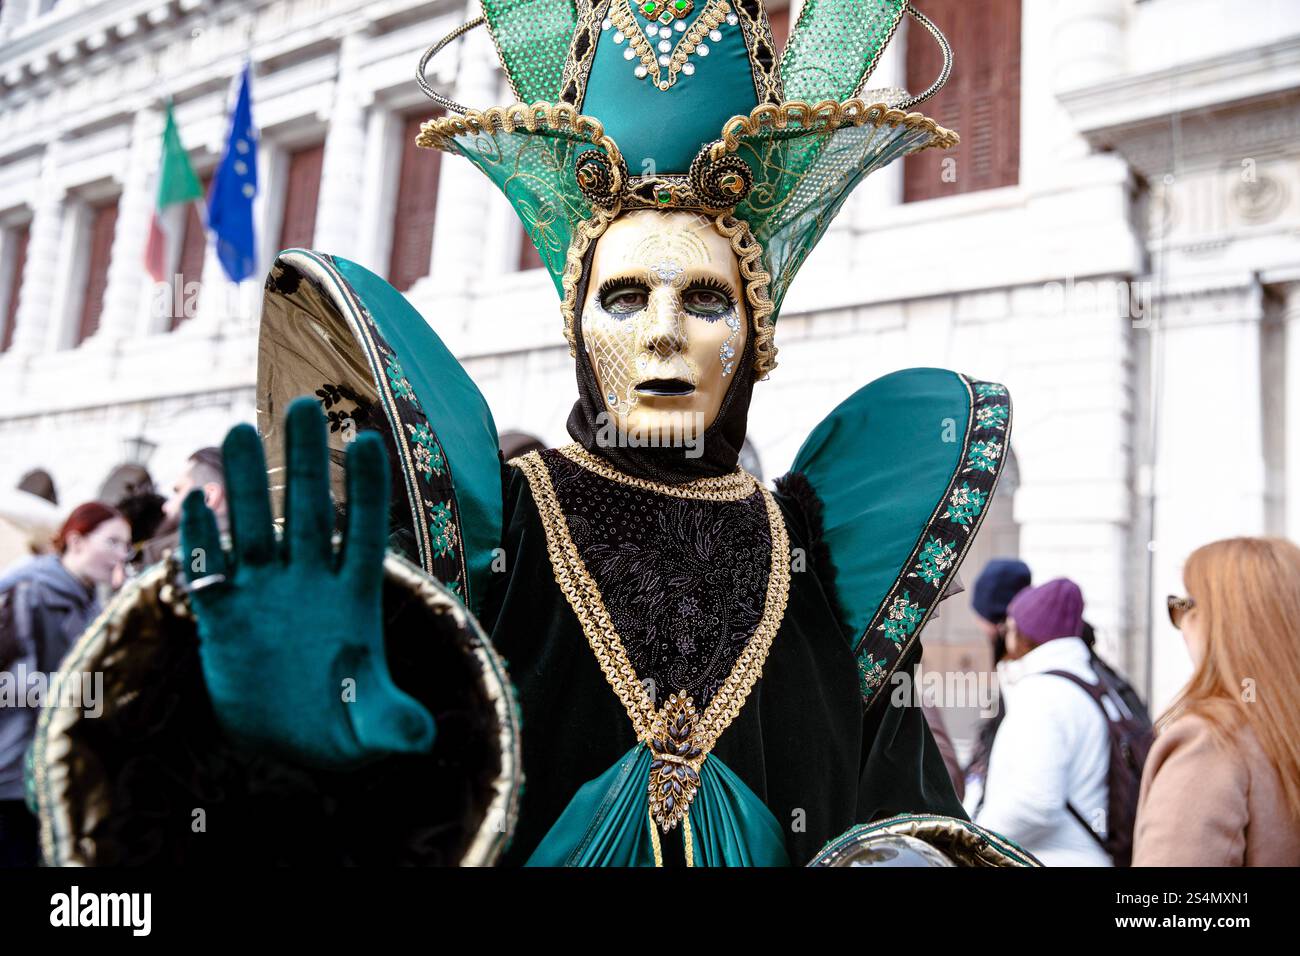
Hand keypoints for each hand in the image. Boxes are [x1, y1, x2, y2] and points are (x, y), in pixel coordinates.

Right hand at [180, 397, 434, 769]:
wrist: (297, 742)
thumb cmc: (347, 726)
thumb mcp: (374, 728)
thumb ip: (396, 724)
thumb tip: (423, 739)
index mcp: (353, 599)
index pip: (363, 532)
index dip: (365, 489)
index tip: (369, 439)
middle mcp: (308, 585)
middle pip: (307, 512)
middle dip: (305, 461)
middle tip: (303, 405)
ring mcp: (265, 597)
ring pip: (253, 529)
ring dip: (245, 485)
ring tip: (235, 430)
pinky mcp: (225, 619)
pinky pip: (210, 572)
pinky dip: (202, 542)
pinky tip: (195, 500)